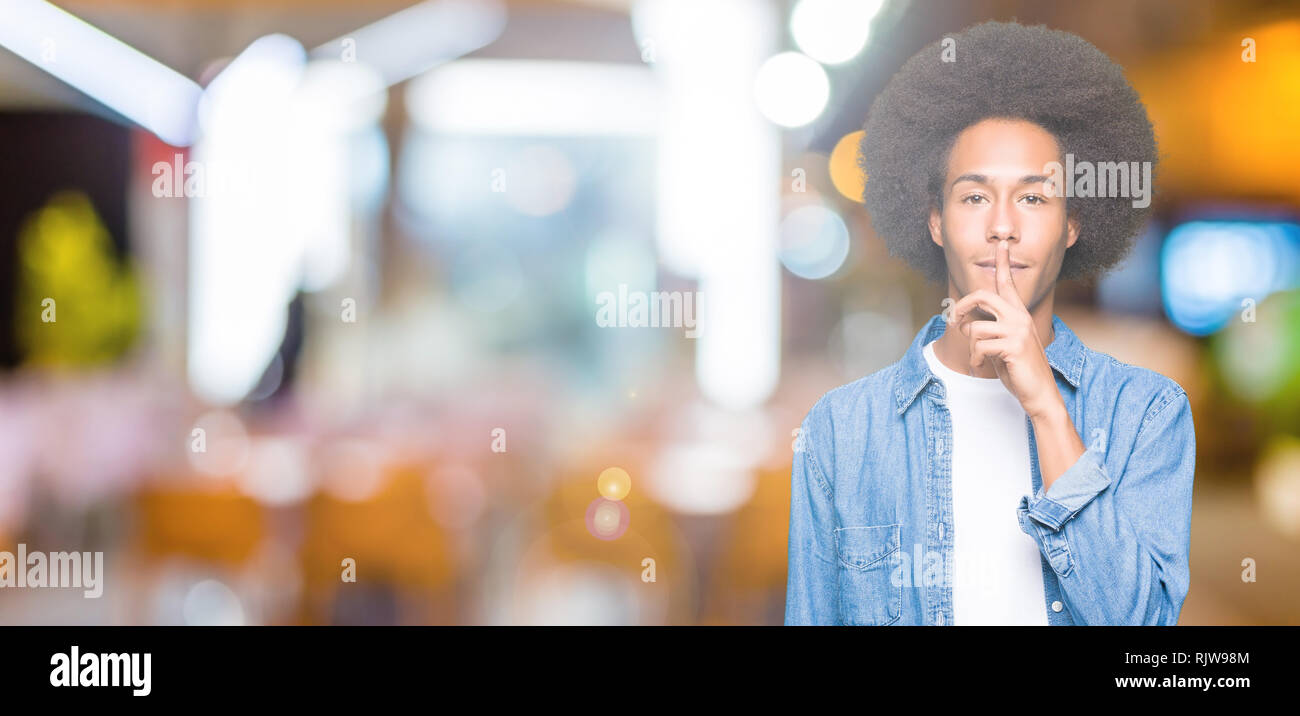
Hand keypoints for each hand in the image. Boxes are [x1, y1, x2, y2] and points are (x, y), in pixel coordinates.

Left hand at [949, 241, 1060, 418]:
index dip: (1003, 263)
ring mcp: (1018, 330)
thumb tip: (965, 323)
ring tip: (978, 359)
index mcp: (1018, 314)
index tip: (1001, 244)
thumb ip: (988, 331)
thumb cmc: (1018, 370)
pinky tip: (981, 367)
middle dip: (962, 307)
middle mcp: (1020, 317)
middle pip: (982, 296)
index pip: (1008, 284)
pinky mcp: (1013, 345)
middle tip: (953, 319)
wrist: (1038, 392)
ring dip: (970, 348)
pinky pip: (979, 346)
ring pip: (975, 328)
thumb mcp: (1000, 346)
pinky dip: (975, 360)